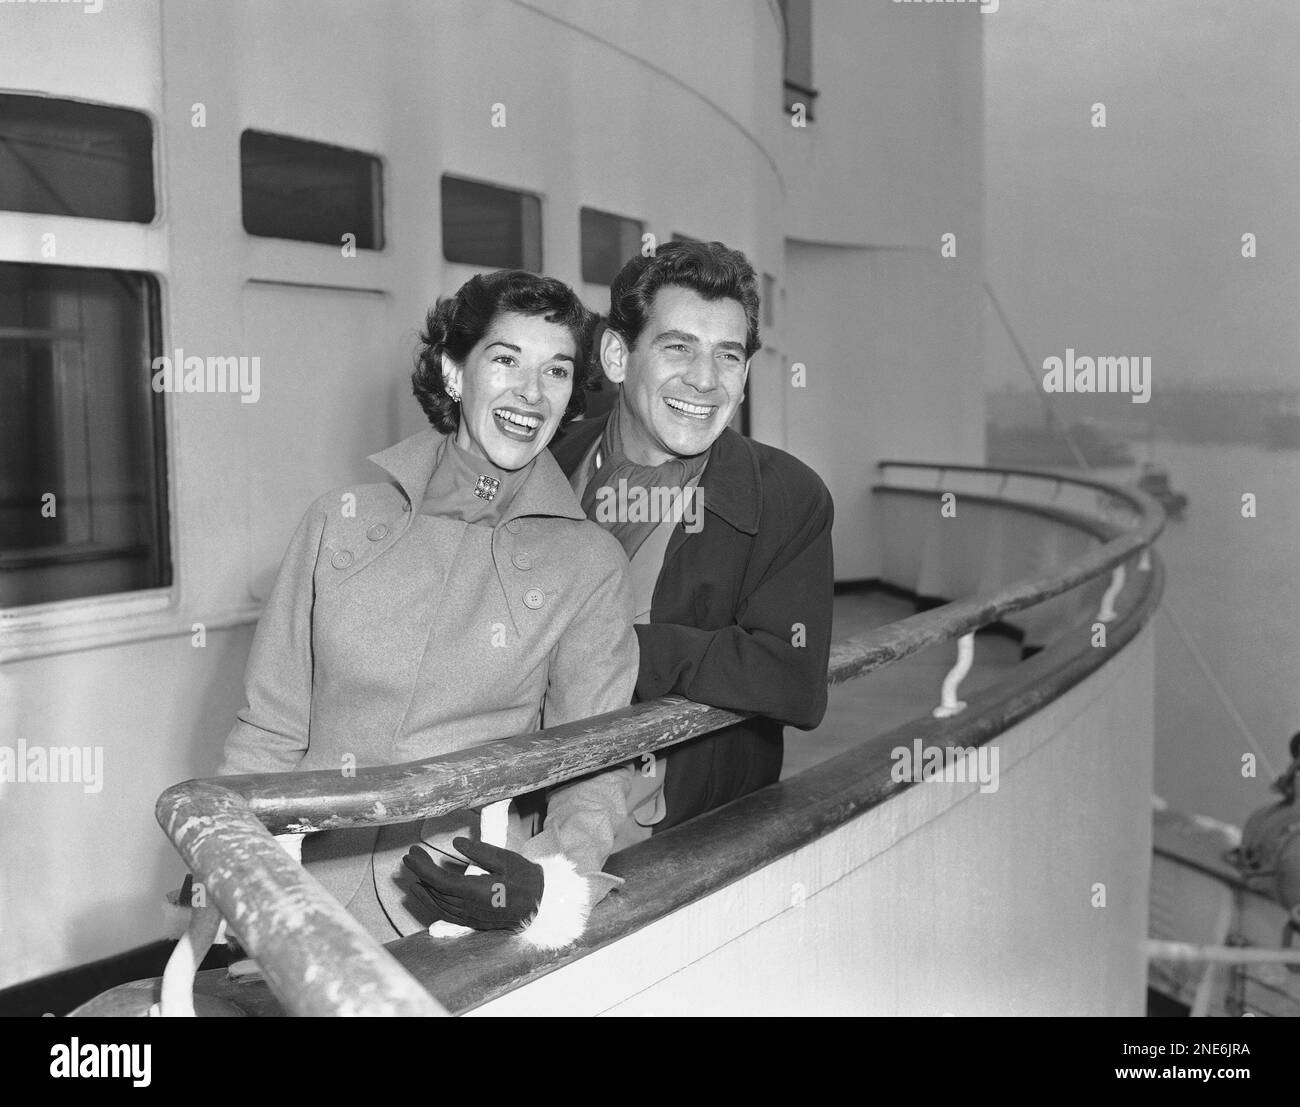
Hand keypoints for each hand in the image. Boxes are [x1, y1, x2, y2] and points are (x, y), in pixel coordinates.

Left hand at [402, 838, 543, 929]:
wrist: (540, 905)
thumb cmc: (525, 879)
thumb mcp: (507, 859)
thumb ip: (481, 852)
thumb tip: (457, 844)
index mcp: (477, 892)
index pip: (440, 881)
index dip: (423, 869)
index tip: (412, 855)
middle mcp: (469, 908)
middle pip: (436, 891)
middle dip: (420, 873)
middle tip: (411, 856)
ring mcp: (470, 917)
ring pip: (438, 904)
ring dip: (422, 889)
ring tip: (413, 873)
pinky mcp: (472, 921)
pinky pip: (446, 913)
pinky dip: (432, 903)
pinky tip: (426, 894)